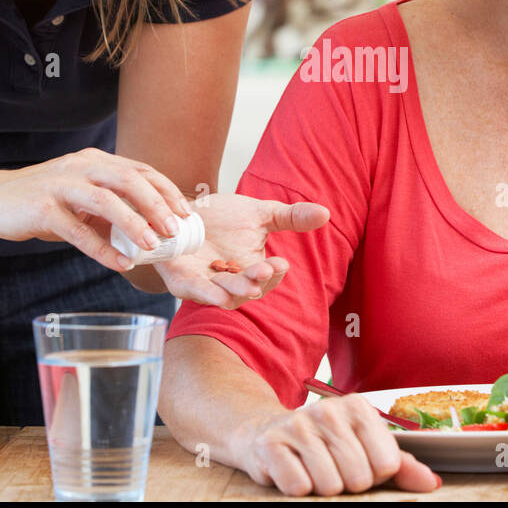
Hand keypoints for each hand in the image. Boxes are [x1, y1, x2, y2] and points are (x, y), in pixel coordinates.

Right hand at [0, 147, 190, 272]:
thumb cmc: (45, 201)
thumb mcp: (82, 197)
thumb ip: (112, 207)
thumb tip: (152, 231)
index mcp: (95, 161)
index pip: (140, 170)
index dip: (166, 190)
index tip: (186, 213)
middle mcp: (81, 167)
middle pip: (129, 180)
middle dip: (157, 204)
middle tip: (176, 230)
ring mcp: (61, 186)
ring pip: (106, 201)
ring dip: (134, 224)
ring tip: (153, 247)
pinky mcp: (42, 209)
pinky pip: (77, 231)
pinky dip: (102, 249)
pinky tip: (120, 264)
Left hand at [151, 192, 329, 307]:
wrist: (182, 212)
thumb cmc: (223, 217)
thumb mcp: (261, 213)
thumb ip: (291, 217)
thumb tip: (325, 213)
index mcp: (252, 269)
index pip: (268, 276)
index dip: (274, 273)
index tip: (281, 263)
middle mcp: (231, 282)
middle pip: (247, 289)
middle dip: (256, 281)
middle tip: (264, 272)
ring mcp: (206, 285)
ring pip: (223, 295)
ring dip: (236, 292)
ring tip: (248, 287)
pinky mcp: (183, 282)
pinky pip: (194, 292)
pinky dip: (205, 294)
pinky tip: (216, 294)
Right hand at [231, 395, 440, 496]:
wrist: (268, 434)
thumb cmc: (325, 445)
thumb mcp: (364, 448)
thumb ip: (400, 466)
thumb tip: (431, 483)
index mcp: (359, 408)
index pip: (386, 464)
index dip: (373, 475)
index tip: (357, 463)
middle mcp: (329, 410)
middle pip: (359, 478)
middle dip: (347, 484)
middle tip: (332, 468)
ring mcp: (298, 424)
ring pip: (329, 485)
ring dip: (321, 488)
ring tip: (312, 471)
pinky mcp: (270, 444)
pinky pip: (298, 487)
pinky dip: (296, 489)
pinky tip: (292, 471)